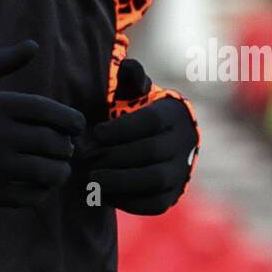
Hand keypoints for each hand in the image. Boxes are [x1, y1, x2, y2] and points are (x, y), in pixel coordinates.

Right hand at [0, 40, 85, 208]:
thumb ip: (2, 61)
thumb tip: (33, 45)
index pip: (52, 113)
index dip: (72, 120)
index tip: (76, 126)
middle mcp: (0, 135)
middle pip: (53, 143)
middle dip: (66, 146)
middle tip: (66, 148)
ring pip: (47, 172)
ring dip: (60, 171)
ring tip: (58, 168)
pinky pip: (29, 196)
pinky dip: (42, 191)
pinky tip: (39, 184)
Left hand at [75, 58, 197, 215]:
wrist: (161, 140)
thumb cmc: (138, 111)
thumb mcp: (135, 91)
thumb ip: (130, 77)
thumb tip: (129, 67)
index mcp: (173, 114)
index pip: (151, 122)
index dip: (122, 129)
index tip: (97, 132)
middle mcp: (184, 143)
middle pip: (151, 152)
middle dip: (115, 156)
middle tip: (87, 158)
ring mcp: (182, 171)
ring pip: (154, 180)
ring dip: (119, 180)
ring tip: (92, 179)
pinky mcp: (174, 195)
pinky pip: (154, 204)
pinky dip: (128, 201)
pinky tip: (103, 194)